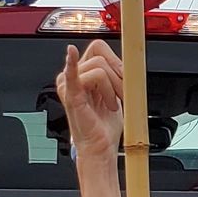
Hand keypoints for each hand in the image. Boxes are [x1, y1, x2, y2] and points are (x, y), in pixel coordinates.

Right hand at [56, 42, 124, 162]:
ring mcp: (69, 86)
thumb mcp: (114, 93)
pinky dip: (72, 63)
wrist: (100, 147)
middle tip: (120, 94)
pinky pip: (73, 75)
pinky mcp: (72, 97)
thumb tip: (128, 63)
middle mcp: (71, 77)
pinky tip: (71, 53)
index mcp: (80, 74)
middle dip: (117, 75)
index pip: (98, 49)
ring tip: (110, 105)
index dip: (115, 60)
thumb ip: (116, 75)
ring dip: (112, 89)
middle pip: (100, 57)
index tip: (124, 78)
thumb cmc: (104, 125)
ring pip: (100, 69)